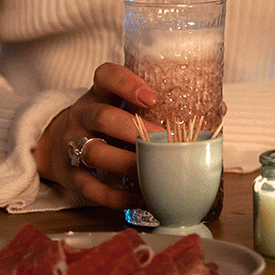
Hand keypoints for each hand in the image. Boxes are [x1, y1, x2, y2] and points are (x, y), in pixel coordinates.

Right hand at [32, 62, 156, 208]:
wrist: (59, 144)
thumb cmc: (108, 123)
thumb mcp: (122, 105)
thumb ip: (158, 107)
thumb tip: (215, 111)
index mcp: (100, 93)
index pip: (106, 76)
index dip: (127, 84)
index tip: (152, 98)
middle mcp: (83, 116)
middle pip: (102, 117)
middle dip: (133, 130)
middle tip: (163, 140)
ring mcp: (72, 145)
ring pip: (94, 152)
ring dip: (126, 163)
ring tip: (154, 171)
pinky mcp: (71, 175)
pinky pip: (90, 187)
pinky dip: (116, 197)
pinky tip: (141, 198)